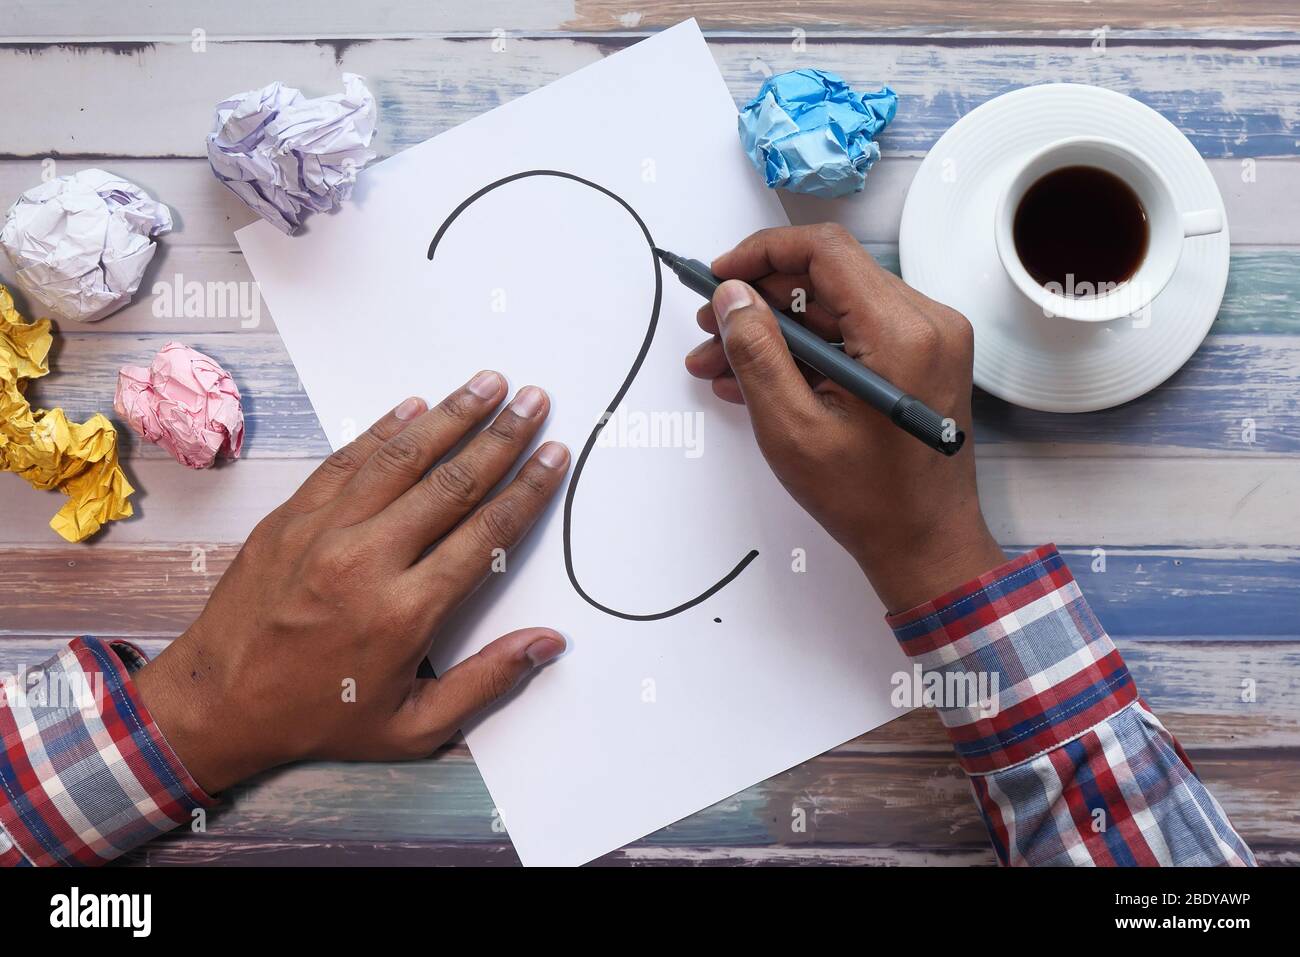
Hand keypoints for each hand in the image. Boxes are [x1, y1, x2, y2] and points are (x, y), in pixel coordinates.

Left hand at [135, 372, 570, 793]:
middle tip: (534, 401)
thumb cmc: (320, 716)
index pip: (485, 534)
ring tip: (487, 383)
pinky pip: (346, 461)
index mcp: (406, 612)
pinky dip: (382, 429)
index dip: (527, 489)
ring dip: (449, 416)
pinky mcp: (291, 517)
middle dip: (501, 438)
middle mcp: (367, 561)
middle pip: (451, 484)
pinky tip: (414, 405)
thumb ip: (486, 682)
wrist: (217, 704)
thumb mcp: (413, 727)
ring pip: (400, 459)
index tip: (554, 455)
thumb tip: (548, 643)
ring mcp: (324, 532)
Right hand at [684, 224, 1002, 611]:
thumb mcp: (792, 429)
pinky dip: (808, 350)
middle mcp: (927, 322)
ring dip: (778, 329)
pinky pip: (855, 333)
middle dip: (760, 300)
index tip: (718, 277)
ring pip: (837, 306)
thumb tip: (732, 296)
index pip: (824, 252)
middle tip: (709, 330)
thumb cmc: (867, 501)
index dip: (762, 254)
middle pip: (829, 277)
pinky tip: (759, 378)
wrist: (927, 544)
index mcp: (901, 333)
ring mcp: (930, 339)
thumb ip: (757, 353)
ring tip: (721, 363)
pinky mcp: (922, 357)